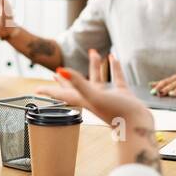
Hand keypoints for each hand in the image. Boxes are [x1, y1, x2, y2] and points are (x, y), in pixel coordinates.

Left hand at [38, 54, 152, 133]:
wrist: (139, 124)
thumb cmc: (115, 112)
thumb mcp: (94, 95)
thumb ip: (78, 83)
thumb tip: (60, 70)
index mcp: (83, 100)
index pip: (61, 95)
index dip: (48, 91)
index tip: (36, 90)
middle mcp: (93, 99)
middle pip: (75, 86)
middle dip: (66, 79)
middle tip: (56, 71)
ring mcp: (108, 97)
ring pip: (98, 78)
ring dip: (95, 66)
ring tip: (94, 51)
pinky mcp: (123, 94)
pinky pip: (117, 77)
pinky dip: (114, 67)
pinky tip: (114, 57)